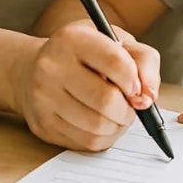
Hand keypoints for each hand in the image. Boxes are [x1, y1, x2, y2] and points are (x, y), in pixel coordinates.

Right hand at [12, 20, 160, 151]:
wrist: (32, 70)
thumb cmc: (82, 54)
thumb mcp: (114, 41)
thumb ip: (143, 61)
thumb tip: (149, 96)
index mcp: (73, 39)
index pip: (115, 62)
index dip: (135, 80)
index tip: (137, 87)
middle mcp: (52, 67)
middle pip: (106, 100)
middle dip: (128, 109)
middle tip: (130, 105)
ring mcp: (44, 98)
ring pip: (98, 127)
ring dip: (118, 125)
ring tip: (116, 114)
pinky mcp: (43, 125)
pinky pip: (86, 143)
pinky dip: (104, 137)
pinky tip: (101, 123)